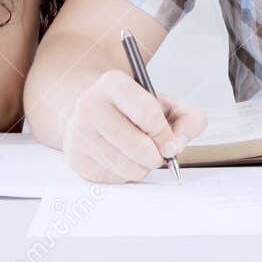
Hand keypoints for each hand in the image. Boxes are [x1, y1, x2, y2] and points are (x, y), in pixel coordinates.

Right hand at [61, 70, 206, 182]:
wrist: (90, 111)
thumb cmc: (131, 109)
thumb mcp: (162, 103)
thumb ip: (186, 119)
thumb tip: (179, 144)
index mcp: (112, 83)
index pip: (148, 113)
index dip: (165, 134)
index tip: (171, 143)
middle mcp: (89, 105)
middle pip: (139, 147)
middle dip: (157, 155)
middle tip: (157, 152)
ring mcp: (78, 133)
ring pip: (128, 167)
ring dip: (143, 167)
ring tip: (139, 154)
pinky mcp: (75, 159)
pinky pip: (114, 179)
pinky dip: (126, 174)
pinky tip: (122, 158)